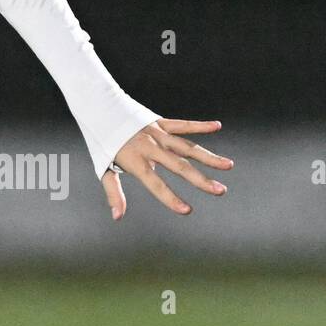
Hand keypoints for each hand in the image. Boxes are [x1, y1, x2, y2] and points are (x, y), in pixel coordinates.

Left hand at [103, 118, 232, 219]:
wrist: (98, 109)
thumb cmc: (101, 142)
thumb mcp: (103, 168)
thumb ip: (113, 192)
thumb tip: (117, 217)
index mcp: (134, 160)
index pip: (154, 183)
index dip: (169, 197)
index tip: (187, 211)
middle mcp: (148, 147)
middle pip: (178, 165)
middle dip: (200, 179)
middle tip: (220, 191)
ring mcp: (156, 133)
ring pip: (186, 146)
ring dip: (208, 156)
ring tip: (228, 165)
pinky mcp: (159, 122)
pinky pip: (182, 124)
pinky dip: (199, 125)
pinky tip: (217, 125)